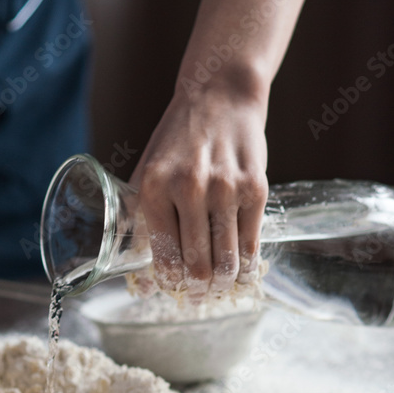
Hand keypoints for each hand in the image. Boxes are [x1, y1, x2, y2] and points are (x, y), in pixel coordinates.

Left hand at [130, 86, 267, 298]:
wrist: (219, 95)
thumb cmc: (177, 141)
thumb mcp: (146, 174)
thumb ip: (138, 223)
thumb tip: (140, 280)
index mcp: (154, 188)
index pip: (165, 258)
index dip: (172, 284)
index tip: (177, 291)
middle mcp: (189, 188)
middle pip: (198, 266)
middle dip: (200, 291)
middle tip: (201, 297)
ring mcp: (225, 188)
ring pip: (227, 260)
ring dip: (224, 283)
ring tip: (221, 287)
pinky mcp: (254, 188)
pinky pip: (252, 243)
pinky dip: (248, 265)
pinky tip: (242, 270)